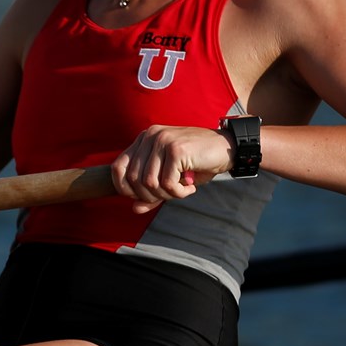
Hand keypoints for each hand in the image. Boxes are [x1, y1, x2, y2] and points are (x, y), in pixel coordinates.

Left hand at [110, 124, 231, 213]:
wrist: (227, 148)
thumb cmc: (198, 163)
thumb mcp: (171, 178)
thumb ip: (152, 192)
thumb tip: (135, 209)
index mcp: (144, 139)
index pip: (118, 167)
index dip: (125, 189)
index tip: (144, 197)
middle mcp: (150, 136)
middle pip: (134, 179)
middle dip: (151, 195)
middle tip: (171, 194)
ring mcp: (162, 140)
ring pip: (149, 183)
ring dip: (167, 195)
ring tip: (182, 190)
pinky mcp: (176, 149)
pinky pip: (167, 183)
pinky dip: (179, 193)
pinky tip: (190, 187)